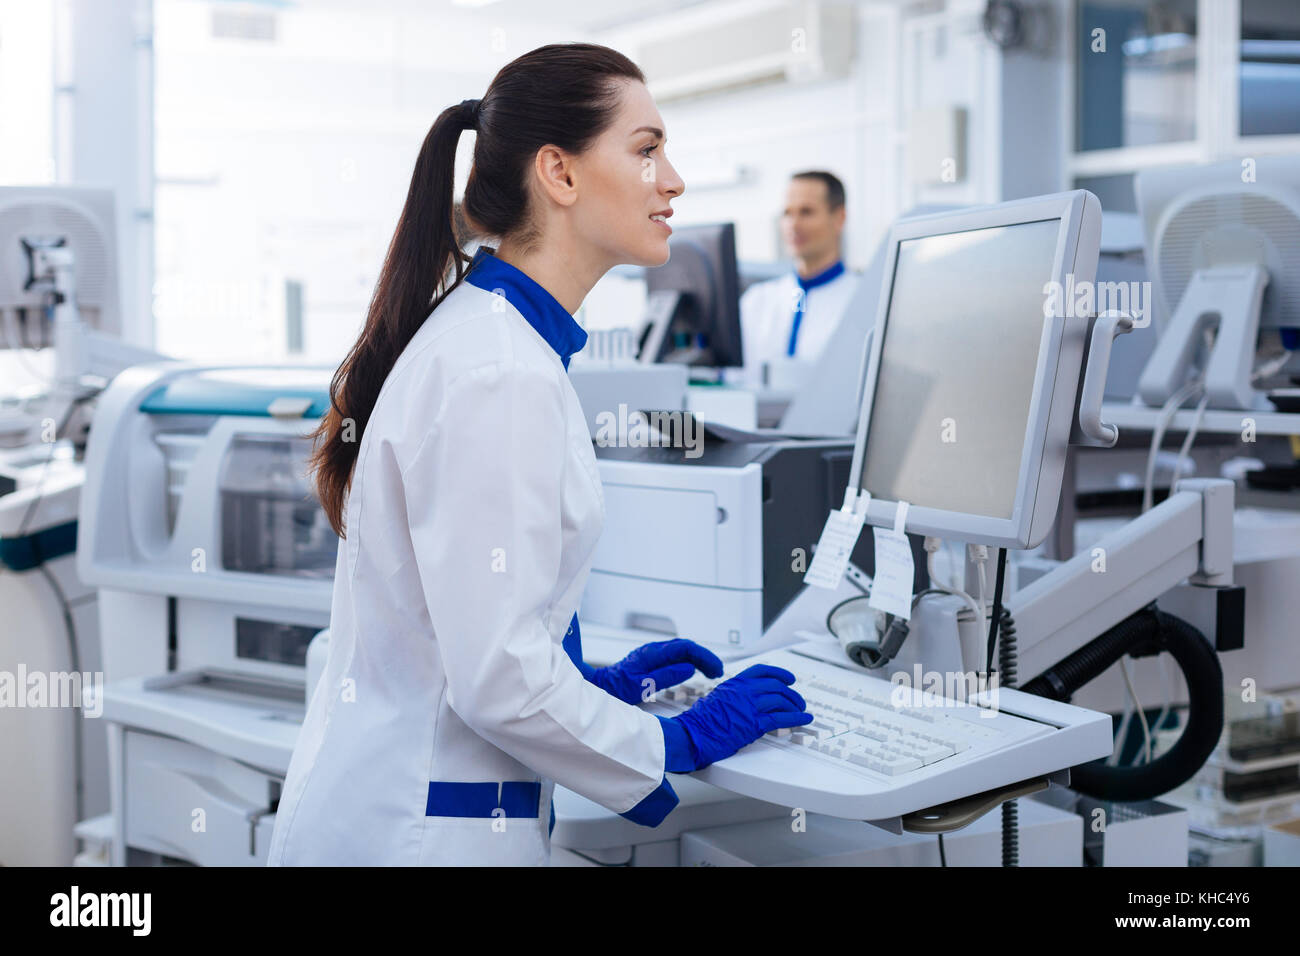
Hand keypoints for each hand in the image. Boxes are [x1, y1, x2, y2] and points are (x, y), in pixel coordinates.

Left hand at [589, 639, 723, 704]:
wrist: (599, 686)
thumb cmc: (616, 688)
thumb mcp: (642, 685)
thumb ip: (666, 675)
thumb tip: (689, 668)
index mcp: (653, 653)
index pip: (686, 648)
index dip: (704, 656)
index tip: (716, 669)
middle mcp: (655, 650)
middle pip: (687, 647)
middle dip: (705, 657)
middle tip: (718, 672)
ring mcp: (653, 655)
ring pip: (682, 651)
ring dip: (699, 659)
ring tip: (711, 672)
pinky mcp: (652, 661)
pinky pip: (676, 657)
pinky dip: (690, 662)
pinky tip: (695, 670)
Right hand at [669, 664, 811, 769]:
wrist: (692, 735)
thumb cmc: (700, 722)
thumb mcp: (716, 699)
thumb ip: (734, 697)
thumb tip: (749, 702)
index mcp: (734, 683)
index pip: (762, 671)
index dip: (779, 674)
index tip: (789, 679)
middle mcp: (744, 691)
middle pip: (776, 686)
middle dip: (791, 694)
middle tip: (798, 701)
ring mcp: (749, 706)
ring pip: (781, 700)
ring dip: (795, 706)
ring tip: (801, 712)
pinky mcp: (754, 724)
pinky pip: (781, 718)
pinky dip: (797, 718)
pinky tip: (804, 720)